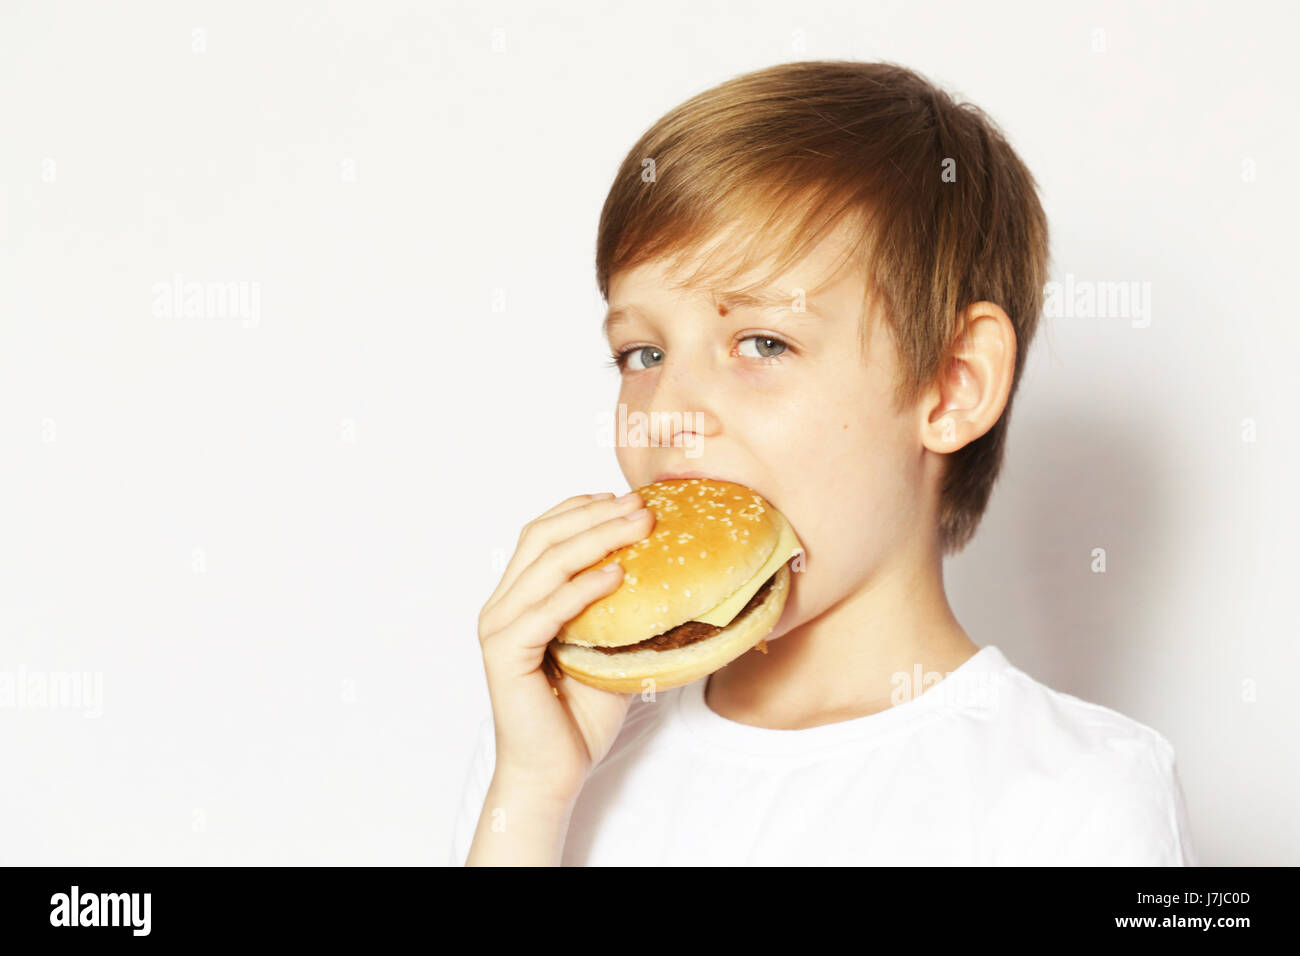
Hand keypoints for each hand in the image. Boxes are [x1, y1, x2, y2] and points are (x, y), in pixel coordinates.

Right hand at [476, 491, 655, 802]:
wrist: (553, 770)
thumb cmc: (580, 712)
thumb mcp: (610, 646)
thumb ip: (623, 609)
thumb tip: (678, 575)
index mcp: (519, 597)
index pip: (543, 532)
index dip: (581, 507)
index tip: (625, 496)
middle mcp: (502, 605)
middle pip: (543, 537)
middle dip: (595, 514)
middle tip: (641, 505)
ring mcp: (500, 627)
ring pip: (545, 564)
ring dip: (595, 538)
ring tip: (637, 526)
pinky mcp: (505, 653)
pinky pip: (546, 609)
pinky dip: (581, 587)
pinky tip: (616, 575)